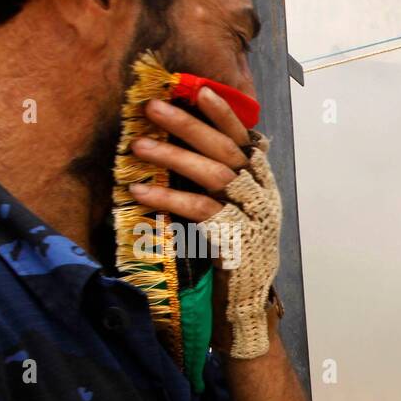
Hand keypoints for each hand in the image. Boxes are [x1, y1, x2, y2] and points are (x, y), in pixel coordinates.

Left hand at [129, 88, 281, 358]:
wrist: (245, 309)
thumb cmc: (229, 258)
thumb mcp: (227, 213)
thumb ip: (216, 183)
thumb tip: (179, 146)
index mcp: (263, 186)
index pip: (246, 141)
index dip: (224, 115)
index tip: (197, 91)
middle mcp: (263, 197)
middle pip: (227, 151)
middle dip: (189, 125)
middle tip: (153, 108)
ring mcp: (254, 218)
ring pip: (215, 175)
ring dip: (173, 156)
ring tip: (137, 144)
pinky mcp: (238, 239)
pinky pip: (202, 210)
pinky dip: (169, 197)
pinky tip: (141, 190)